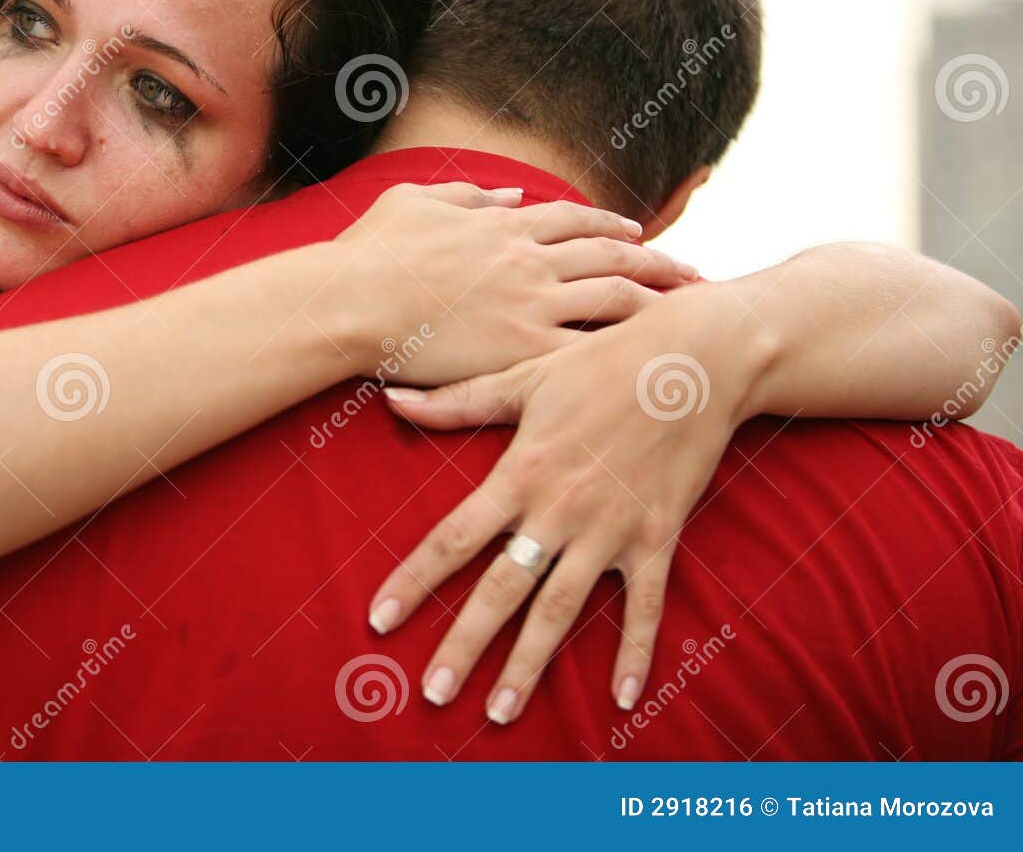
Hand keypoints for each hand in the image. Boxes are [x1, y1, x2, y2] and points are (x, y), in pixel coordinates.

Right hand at [334, 182, 696, 384]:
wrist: (350, 301)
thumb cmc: (367, 255)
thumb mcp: (412, 203)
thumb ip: (465, 196)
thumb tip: (507, 196)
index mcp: (501, 225)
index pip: (572, 220)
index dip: (608, 226)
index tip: (636, 233)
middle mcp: (526, 258)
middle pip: (610, 255)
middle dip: (656, 262)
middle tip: (691, 272)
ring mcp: (529, 302)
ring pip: (613, 297)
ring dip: (656, 301)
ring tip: (688, 312)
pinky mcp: (522, 346)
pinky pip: (586, 345)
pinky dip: (623, 348)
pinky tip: (649, 356)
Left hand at [366, 285, 768, 721]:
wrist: (694, 360)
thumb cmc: (602, 363)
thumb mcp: (524, 377)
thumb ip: (457, 403)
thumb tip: (391, 402)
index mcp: (521, 473)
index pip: (452, 539)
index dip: (413, 582)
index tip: (379, 622)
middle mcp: (559, 511)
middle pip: (500, 591)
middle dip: (463, 645)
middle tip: (432, 694)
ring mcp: (610, 530)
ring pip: (560, 611)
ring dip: (528, 665)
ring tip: (499, 712)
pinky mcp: (658, 538)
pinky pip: (644, 608)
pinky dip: (634, 653)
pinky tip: (622, 700)